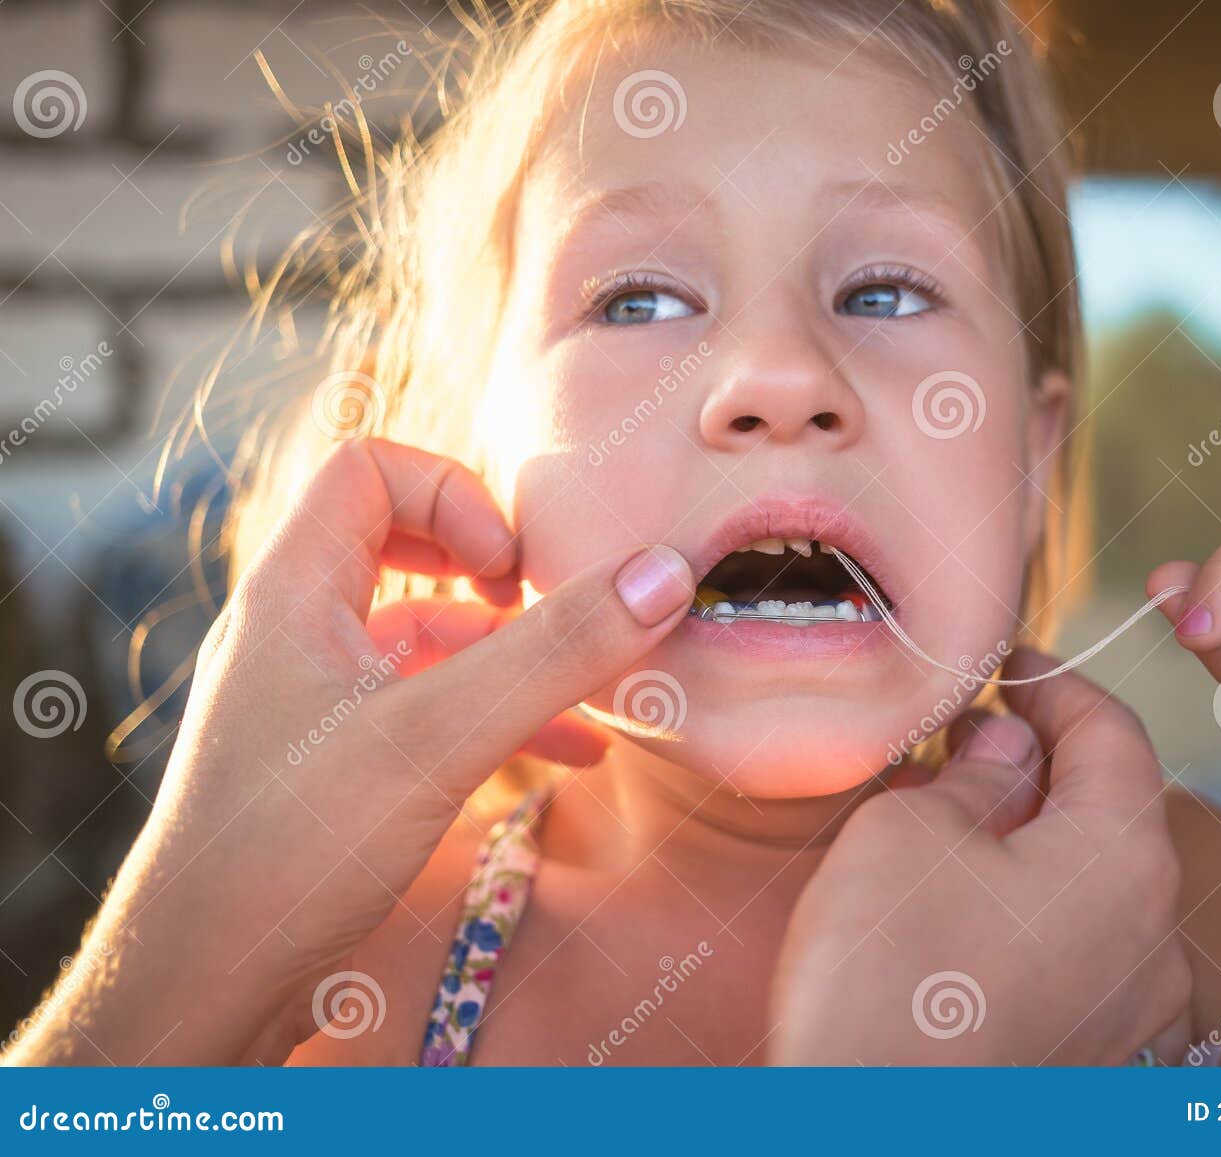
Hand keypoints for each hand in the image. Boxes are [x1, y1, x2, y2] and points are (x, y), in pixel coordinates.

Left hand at [7, 438, 693, 1065]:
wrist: (200, 990)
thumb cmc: (286, 853)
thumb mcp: (435, 739)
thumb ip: (552, 655)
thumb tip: (663, 575)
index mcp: (294, 593)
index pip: (370, 469)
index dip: (455, 493)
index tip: (513, 567)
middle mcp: (297, 633)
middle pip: (403, 544)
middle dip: (493, 570)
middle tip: (544, 608)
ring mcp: (314, 700)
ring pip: (426, 638)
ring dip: (511, 654)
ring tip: (591, 695)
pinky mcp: (335, 764)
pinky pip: (428, 708)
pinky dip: (497, 715)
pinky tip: (568, 757)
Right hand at [769, 650, 1189, 1064]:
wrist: (874, 1140)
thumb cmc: (888, 984)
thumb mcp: (911, 835)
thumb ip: (976, 777)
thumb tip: (1009, 749)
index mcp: (1124, 860)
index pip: (1115, 735)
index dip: (1059, 685)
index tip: (1012, 667)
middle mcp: (1154, 937)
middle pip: (1113, 812)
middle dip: (1043, 765)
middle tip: (967, 742)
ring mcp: (1134, 1011)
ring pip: (1098, 887)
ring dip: (1037, 840)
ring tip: (954, 825)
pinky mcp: (1096, 1060)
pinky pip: (1083, 954)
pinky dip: (1038, 911)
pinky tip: (969, 912)